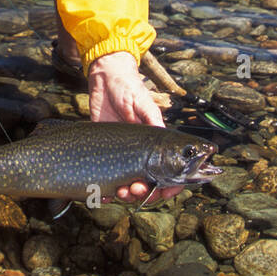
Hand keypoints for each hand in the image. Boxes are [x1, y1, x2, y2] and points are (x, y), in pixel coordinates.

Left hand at [88, 52, 183, 203]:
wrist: (105, 81)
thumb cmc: (128, 89)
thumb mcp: (143, 103)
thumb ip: (153, 120)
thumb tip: (162, 136)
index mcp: (157, 144)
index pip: (170, 171)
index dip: (171, 186)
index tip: (166, 193)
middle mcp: (142, 153)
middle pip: (150, 183)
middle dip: (146, 193)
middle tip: (137, 190)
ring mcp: (124, 155)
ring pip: (131, 185)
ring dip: (129, 194)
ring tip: (122, 192)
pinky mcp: (106, 153)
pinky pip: (110, 179)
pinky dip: (110, 190)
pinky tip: (108, 193)